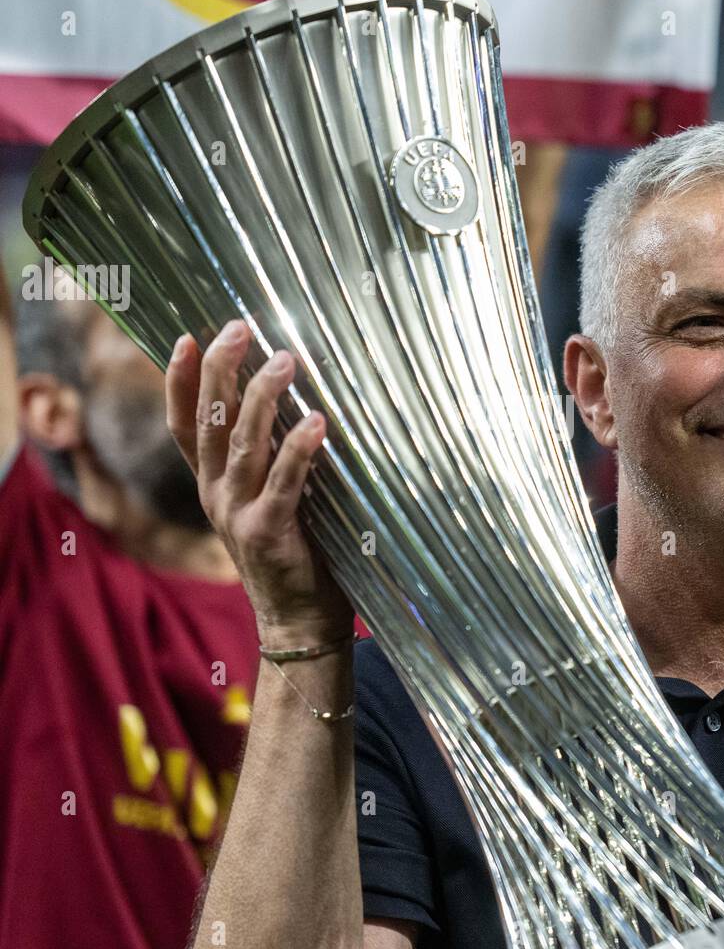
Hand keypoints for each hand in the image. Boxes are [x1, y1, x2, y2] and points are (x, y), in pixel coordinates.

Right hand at [165, 320, 352, 645]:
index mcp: (212, 483)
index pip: (184, 424)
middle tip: (240, 329)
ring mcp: (238, 513)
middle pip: (209, 421)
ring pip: (242, 443)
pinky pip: (284, 482)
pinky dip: (299, 449)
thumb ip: (266, 456)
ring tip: (284, 360)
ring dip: (263, 398)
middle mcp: (216, 494)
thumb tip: (287, 397)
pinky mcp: (269, 532)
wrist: (297, 620)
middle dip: (220, 370)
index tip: (186, 337)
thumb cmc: (293, 548)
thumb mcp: (266, 496)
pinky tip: (318, 421)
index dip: (180, 381)